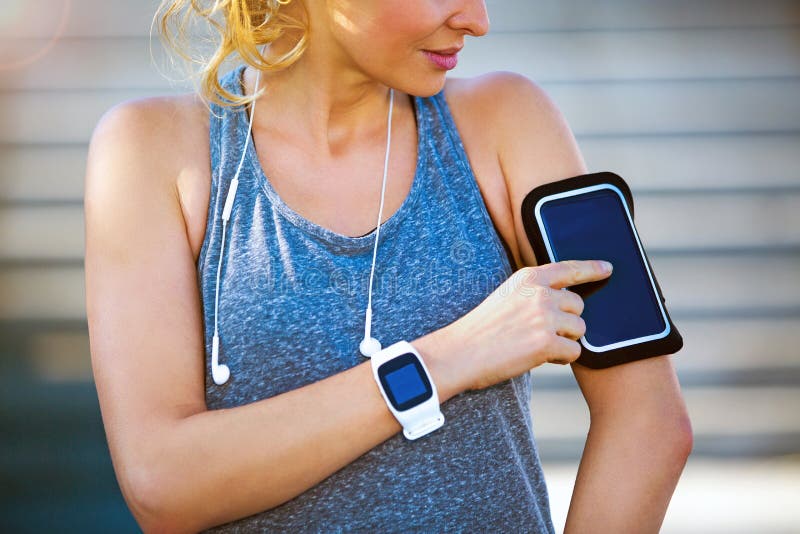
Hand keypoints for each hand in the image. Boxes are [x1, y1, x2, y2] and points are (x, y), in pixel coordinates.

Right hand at [441, 260, 612, 390]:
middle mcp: (539, 292)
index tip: (606, 268)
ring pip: (579, 330)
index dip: (591, 269)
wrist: (460, 352)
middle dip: (566, 321)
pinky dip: (560, 359)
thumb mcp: (507, 296)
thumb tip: (568, 301)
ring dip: (563, 341)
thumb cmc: (481, 329)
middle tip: (538, 332)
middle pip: (579, 306)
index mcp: (528, 277)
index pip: (569, 269)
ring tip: (534, 345)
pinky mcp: (546, 342)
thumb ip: (534, 292)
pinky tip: (536, 357)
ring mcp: (544, 317)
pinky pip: (574, 352)